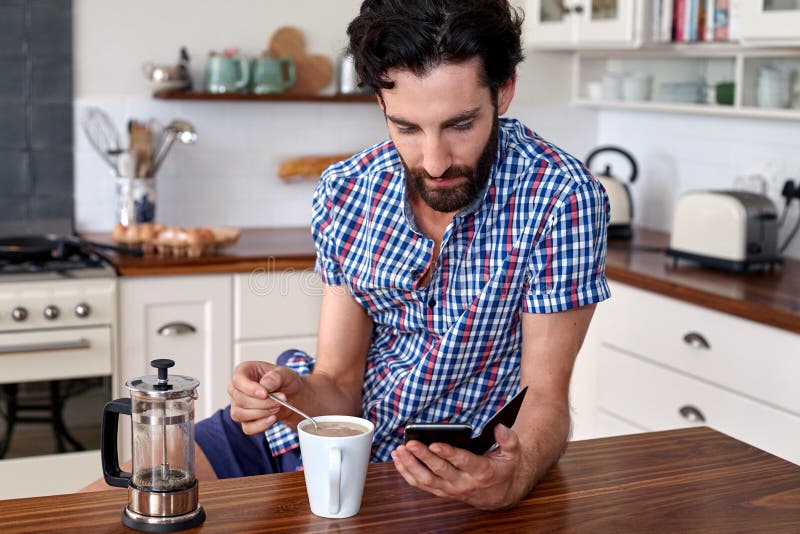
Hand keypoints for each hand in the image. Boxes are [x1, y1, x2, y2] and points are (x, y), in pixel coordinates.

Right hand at [227, 360, 303, 434]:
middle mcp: (237, 389)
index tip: (265, 393)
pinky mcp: (245, 420)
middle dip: (262, 402)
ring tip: (277, 407)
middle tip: (280, 399)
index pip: (237, 380)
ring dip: (261, 413)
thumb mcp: (285, 373)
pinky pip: (247, 428)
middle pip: (240, 399)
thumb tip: (265, 384)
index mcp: (243, 372)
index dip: (250, 388)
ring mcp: (238, 406)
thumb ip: (276, 377)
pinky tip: (272, 418)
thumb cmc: (284, 381)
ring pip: (240, 414)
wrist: (291, 396)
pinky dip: (260, 425)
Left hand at [391, 424, 532, 509]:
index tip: (435, 444)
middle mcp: (464, 482)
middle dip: (423, 457)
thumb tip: (499, 427)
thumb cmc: (505, 468)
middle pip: (440, 471)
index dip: (448, 453)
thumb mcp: (513, 452)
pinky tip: (398, 461)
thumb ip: (508, 439)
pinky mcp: (442, 491)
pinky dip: (408, 474)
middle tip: (410, 444)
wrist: (502, 494)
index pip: (463, 461)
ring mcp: (451, 489)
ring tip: (399, 451)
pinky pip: (422, 485)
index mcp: (482, 471)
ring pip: (427, 480)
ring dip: (411, 466)